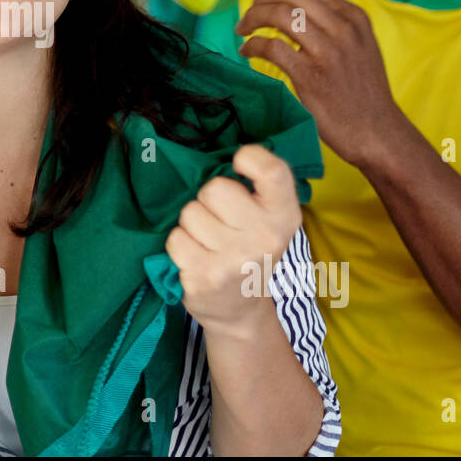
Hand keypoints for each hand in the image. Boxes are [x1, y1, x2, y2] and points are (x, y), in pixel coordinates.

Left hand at [166, 144, 301, 336]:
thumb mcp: (269, 218)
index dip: (250, 157)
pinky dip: (180, 246)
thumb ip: (259, 186)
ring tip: (208, 243)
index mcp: (284, 216)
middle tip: (220, 222)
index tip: (238, 164)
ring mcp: (234, 260)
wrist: (240, 311)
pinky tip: (195, 258)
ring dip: (192, 226)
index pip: (273, 171)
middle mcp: (265, 238)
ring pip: (190, 213)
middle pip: (214, 188)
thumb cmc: (249, 250)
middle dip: (209, 200)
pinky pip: (175, 239)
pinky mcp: (204, 278)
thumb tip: (231, 149)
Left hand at [235, 0, 402, 168]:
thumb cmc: (364, 92)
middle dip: (261, 1)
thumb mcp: (360, 46)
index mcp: (354, 17)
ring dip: (252, 19)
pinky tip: (247, 52)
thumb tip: (295, 12)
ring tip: (243, 31)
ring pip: (279, 15)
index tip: (262, 3)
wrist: (377, 131)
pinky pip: (271, 47)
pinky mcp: (310, 76)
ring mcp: (328, 51)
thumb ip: (335, 26)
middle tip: (248, 16)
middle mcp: (344, 28)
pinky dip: (252, 46)